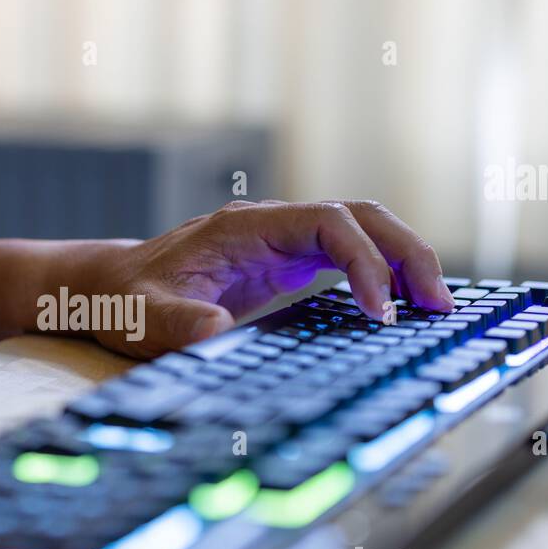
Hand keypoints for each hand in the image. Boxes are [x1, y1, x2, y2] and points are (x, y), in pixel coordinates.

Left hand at [67, 199, 454, 357]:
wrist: (108, 288)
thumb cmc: (123, 300)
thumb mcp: (140, 317)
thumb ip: (174, 325)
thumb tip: (215, 333)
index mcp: (242, 228)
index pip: (325, 221)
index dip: (362, 259)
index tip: (378, 312)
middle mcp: (270, 225)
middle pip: (359, 215)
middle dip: (405, 252)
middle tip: (439, 304)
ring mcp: (281, 240)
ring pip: (361, 231)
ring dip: (402, 261)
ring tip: (435, 308)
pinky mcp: (286, 263)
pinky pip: (348, 256)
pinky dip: (381, 277)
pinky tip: (402, 310)